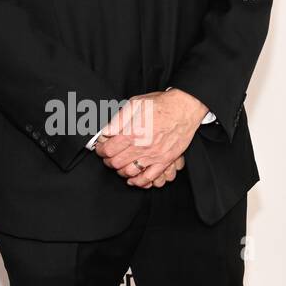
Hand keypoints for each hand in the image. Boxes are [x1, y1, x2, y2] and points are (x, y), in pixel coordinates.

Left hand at [94, 89, 208, 185]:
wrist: (185, 109)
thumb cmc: (161, 104)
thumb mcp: (135, 103)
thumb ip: (118, 120)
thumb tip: (105, 132)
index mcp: (132, 132)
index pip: (108, 149)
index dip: (100, 150)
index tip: (100, 148)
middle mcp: (142, 146)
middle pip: (116, 162)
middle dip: (108, 160)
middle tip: (108, 156)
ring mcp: (153, 155)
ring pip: (129, 172)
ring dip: (120, 170)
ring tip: (119, 165)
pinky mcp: (164, 161)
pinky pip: (148, 178)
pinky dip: (137, 181)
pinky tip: (132, 178)